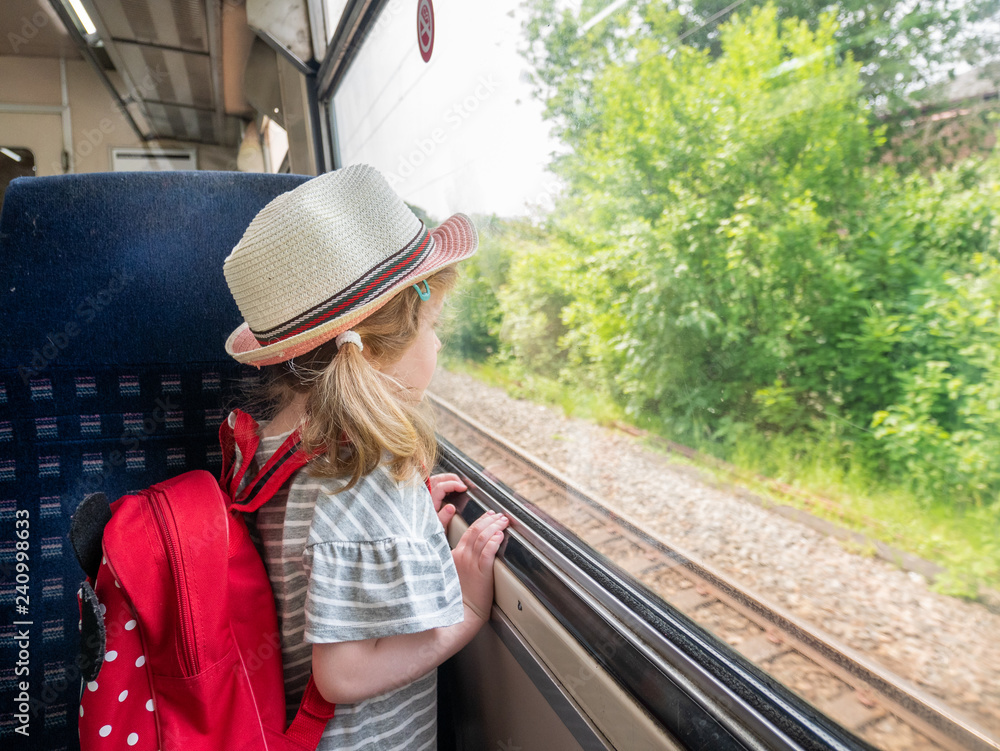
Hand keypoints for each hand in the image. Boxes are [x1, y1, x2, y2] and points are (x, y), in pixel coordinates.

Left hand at [429, 473, 465, 529]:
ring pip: (435, 479)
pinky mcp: (426, 496)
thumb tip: (451, 507)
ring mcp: (425, 494)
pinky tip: (449, 487)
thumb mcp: (438, 527)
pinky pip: (433, 483)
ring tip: (457, 484)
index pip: (442, 486)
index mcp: (429, 502)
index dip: (454, 484)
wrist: (419, 535)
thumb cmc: (428, 531)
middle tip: (462, 484)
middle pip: (438, 479)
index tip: (464, 488)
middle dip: (452, 478)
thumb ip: (444, 517)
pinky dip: (442, 482)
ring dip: (447, 479)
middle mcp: (426, 496)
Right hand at [452, 510, 507, 624]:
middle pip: (476, 531)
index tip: (488, 514)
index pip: (467, 532)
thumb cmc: (458, 598)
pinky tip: (500, 535)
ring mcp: (470, 563)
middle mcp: (461, 556)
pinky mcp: (481, 572)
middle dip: (490, 520)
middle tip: (500, 515)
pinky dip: (494, 541)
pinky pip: (488, 552)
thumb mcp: (452, 574)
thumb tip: (474, 550)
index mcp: (453, 556)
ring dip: (495, 526)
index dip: (479, 520)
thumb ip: (460, 560)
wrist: (460, 614)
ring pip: (483, 538)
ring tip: (504, 521)